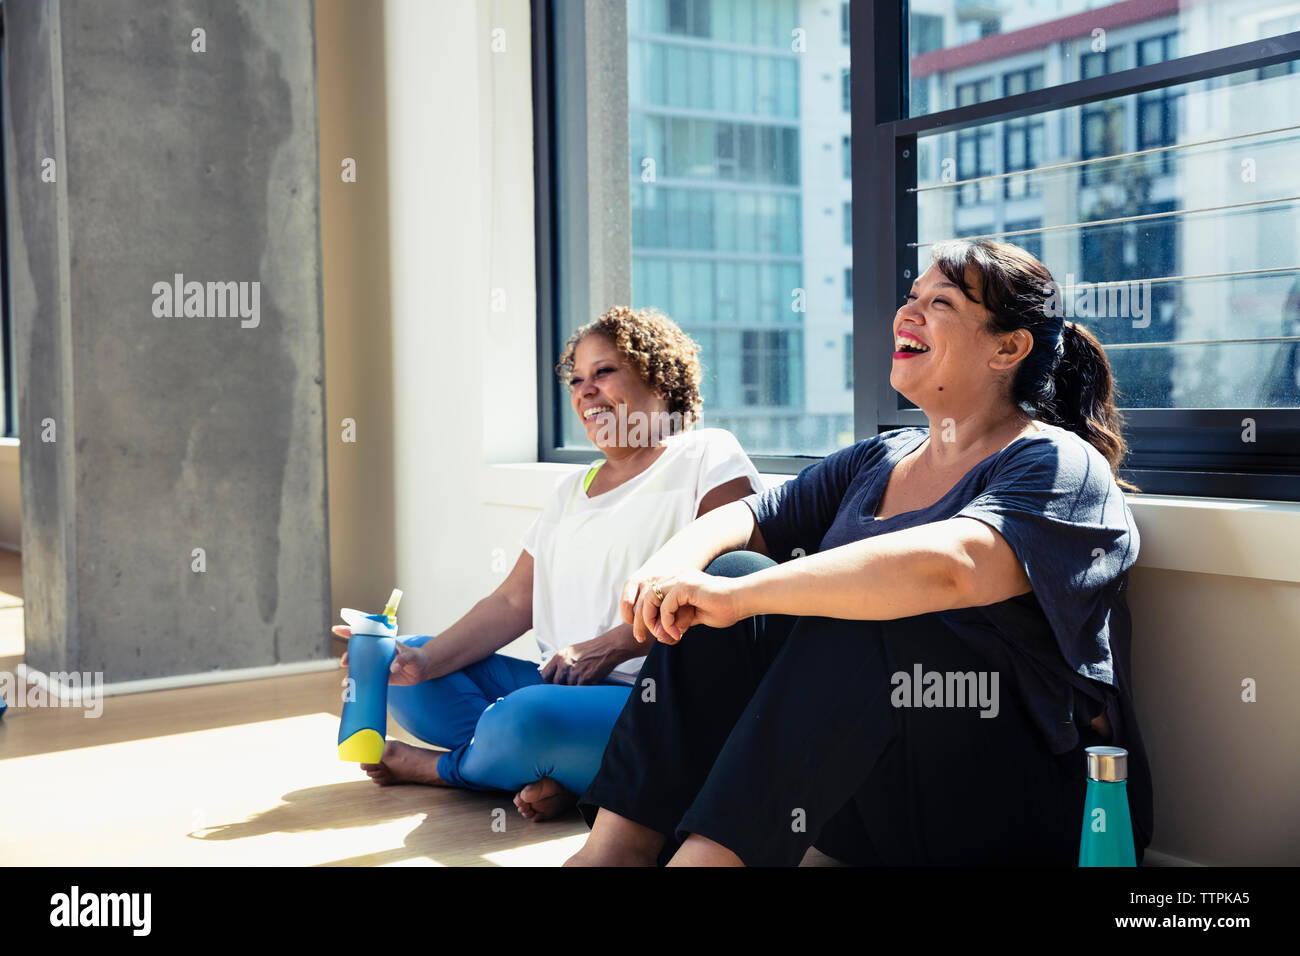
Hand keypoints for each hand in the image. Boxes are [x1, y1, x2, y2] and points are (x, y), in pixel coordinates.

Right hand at [333, 626, 430, 686]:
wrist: (421, 670)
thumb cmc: (416, 657)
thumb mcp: (411, 656)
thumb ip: (403, 660)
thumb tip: (393, 668)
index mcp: (381, 643)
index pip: (363, 634)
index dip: (349, 631)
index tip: (336, 630)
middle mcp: (375, 654)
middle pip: (356, 653)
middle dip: (348, 657)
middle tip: (345, 662)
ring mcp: (375, 666)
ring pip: (358, 668)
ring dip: (350, 675)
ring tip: (346, 682)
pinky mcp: (378, 678)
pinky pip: (365, 681)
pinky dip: (356, 686)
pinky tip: (349, 693)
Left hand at [540, 635, 621, 684]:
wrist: (608, 647)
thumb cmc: (592, 649)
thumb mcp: (572, 651)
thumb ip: (561, 662)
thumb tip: (553, 676)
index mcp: (560, 656)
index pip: (545, 675)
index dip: (549, 682)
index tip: (553, 684)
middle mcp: (565, 663)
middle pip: (556, 684)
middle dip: (563, 686)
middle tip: (571, 683)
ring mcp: (574, 671)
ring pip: (568, 688)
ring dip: (575, 686)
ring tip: (583, 678)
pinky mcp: (584, 678)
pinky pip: (579, 690)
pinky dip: (583, 688)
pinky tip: (589, 681)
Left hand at [622, 569, 743, 643]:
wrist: (742, 600)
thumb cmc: (725, 608)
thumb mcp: (694, 616)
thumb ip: (678, 620)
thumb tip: (662, 633)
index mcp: (677, 581)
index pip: (651, 596)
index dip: (647, 616)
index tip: (654, 635)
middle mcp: (676, 577)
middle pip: (645, 596)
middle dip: (642, 619)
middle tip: (646, 637)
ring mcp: (680, 579)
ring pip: (650, 598)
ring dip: (651, 620)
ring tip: (661, 635)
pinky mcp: (685, 586)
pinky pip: (665, 605)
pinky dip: (667, 622)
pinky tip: (676, 632)